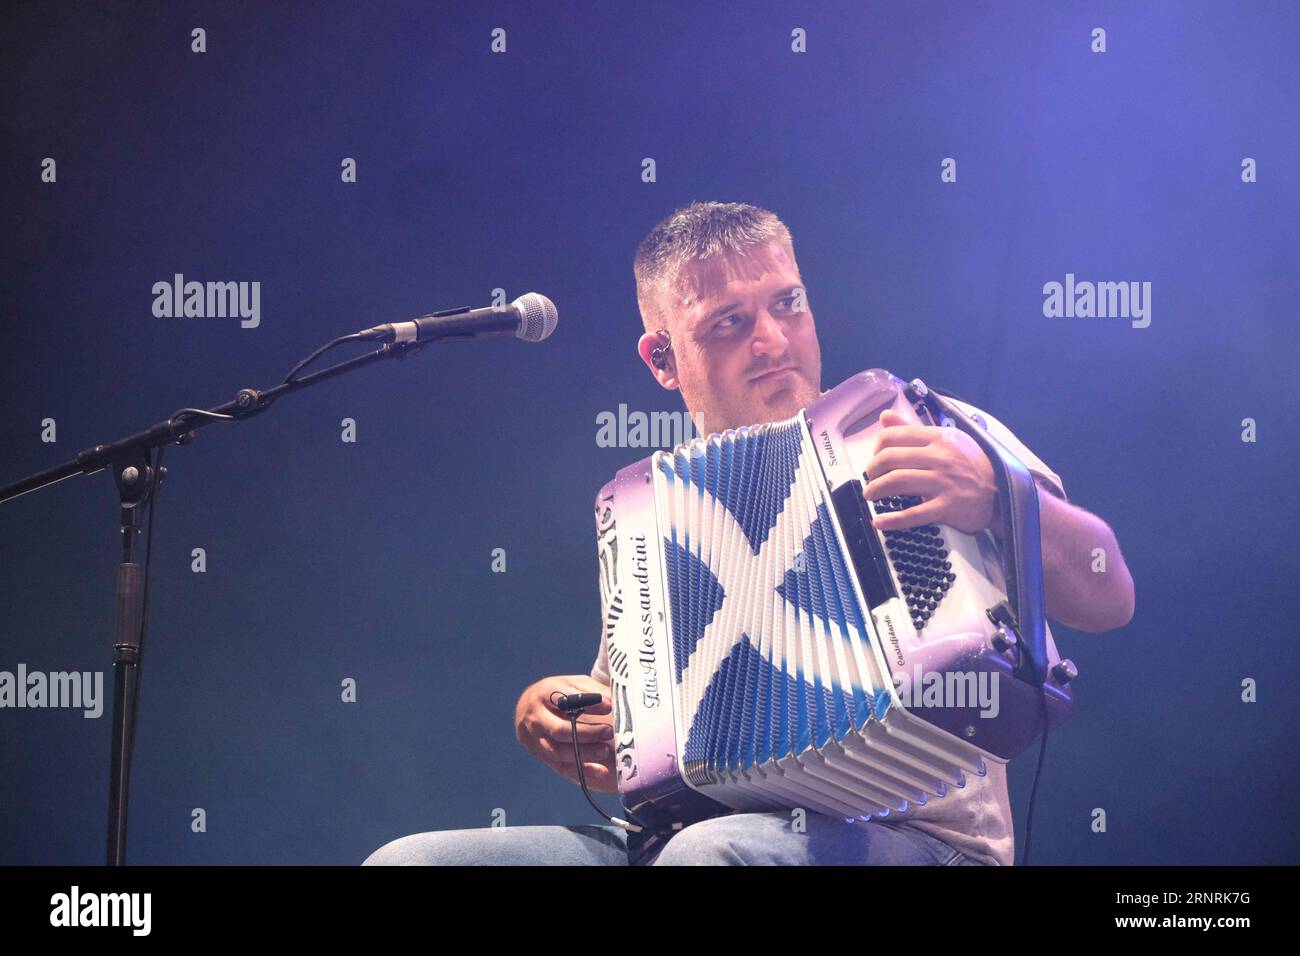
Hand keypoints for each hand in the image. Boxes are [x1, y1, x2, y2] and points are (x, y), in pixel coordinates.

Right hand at [514, 674, 617, 792]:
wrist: (529, 710)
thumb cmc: (559, 695)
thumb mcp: (572, 684)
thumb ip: (591, 690)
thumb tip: (612, 702)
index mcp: (543, 693)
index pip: (565, 699)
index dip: (588, 703)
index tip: (608, 707)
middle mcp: (535, 718)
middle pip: (559, 730)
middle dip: (587, 733)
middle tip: (609, 731)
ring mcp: (535, 740)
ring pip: (559, 752)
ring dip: (585, 754)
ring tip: (606, 750)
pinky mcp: (542, 756)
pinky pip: (562, 768)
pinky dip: (583, 771)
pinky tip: (602, 771)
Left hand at [863, 409, 1001, 536]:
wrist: (1003, 492)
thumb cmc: (971, 465)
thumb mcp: (946, 440)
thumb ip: (912, 429)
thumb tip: (884, 417)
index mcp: (938, 437)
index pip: (893, 436)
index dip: (876, 448)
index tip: (876, 459)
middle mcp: (940, 457)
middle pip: (890, 458)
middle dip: (873, 470)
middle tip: (871, 479)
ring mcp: (944, 482)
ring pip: (897, 482)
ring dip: (876, 490)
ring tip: (871, 496)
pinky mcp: (948, 507)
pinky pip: (913, 514)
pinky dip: (892, 520)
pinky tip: (879, 522)